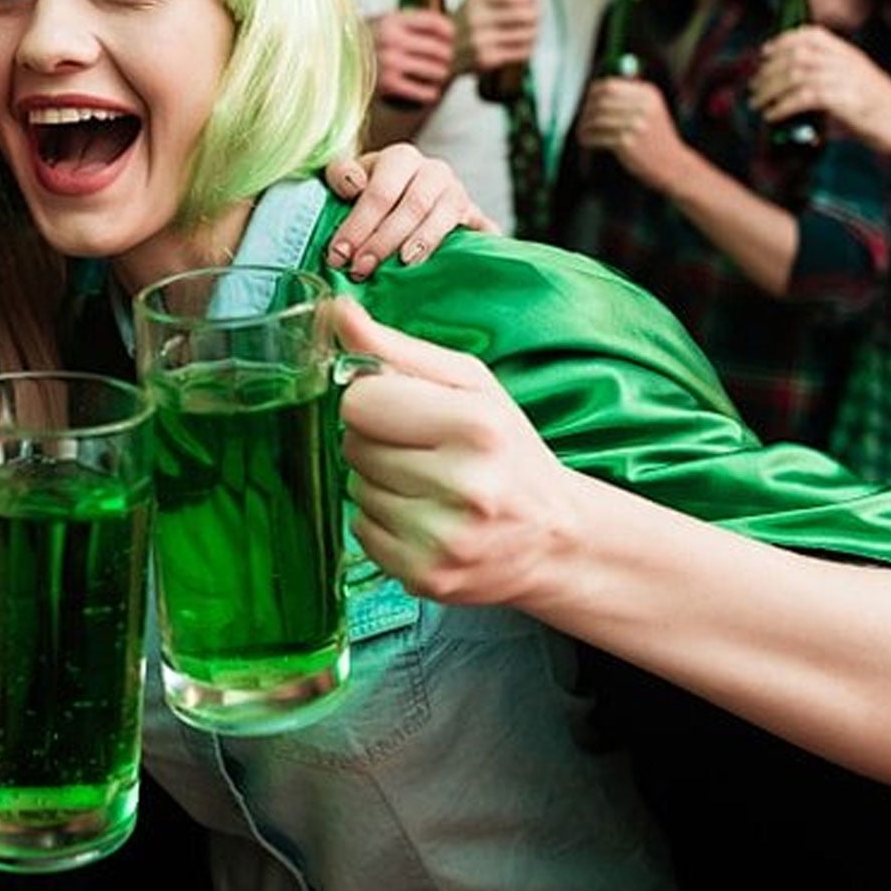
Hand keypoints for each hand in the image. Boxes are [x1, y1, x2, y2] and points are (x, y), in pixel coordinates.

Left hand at [324, 143, 495, 276]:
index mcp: (401, 158)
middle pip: (413, 206)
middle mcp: (434, 171)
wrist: (409, 194)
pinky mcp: (475, 216)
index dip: (358, 225)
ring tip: (403, 265)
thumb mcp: (350, 178)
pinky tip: (461, 263)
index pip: (380, 192)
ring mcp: (457, 193)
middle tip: (361, 269)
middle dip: (384, 241)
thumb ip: (341, 174)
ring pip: (444, 216)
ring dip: (422, 243)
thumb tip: (352, 184)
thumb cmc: (372, 190)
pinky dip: (475, 244)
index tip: (339, 255)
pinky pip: (481, 229)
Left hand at [332, 299, 582, 605]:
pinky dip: (381, 522)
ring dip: (380, 483)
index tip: (404, 411)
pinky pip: (360, 532)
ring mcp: (443, 539)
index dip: (374, 402)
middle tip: (423, 450)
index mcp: (476, 427)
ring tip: (428, 484)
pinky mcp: (425, 577)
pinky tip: (422, 517)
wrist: (554, 537)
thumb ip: (396, 349)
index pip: (361, 403)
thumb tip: (336, 313)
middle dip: (378, 441)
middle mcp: (463, 487)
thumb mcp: (468, 384)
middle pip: (353, 446)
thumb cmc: (509, 450)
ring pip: (354, 490)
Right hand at [370, 8, 456, 106]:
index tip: (449, 37)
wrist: (335, 64)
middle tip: (444, 60)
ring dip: (441, 74)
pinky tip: (430, 91)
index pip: (433, 22)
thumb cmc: (362, 43)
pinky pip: (424, 91)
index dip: (447, 31)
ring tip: (438, 74)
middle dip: (446, 56)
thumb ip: (407, 22)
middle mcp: (392, 40)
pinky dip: (431, 92)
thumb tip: (443, 29)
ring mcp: (391, 63)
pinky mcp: (389, 85)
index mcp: (392, 21)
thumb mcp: (381, 22)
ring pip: (436, 70)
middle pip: (439, 49)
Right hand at [452, 0, 539, 74]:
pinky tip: (525, 45)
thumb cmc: (464, 22)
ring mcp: (482, 41)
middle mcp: (477, 20)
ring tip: (532, 31)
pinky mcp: (487, 60)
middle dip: (536, 14)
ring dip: (534, 32)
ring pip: (526, 35)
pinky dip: (527, 48)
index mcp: (474, 1)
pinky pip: (520, 52)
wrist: (443, 56)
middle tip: (537, 15)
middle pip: (523, 15)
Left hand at [576, 75, 689, 192]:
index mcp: (648, 94)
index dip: (593, 94)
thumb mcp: (651, 109)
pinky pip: (598, 136)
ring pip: (597, 118)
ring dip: (585, 125)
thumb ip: (629, 96)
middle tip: (583, 120)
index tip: (588, 104)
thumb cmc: (656, 137)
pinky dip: (588, 137)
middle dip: (587, 110)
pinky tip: (586, 140)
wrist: (673, 163)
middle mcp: (642, 106)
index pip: (609, 86)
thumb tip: (597, 88)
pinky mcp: (627, 142)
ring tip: (582, 132)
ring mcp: (635, 124)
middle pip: (601, 101)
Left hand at [752, 25, 890, 153]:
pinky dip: (782, 107)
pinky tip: (771, 116)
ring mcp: (845, 78)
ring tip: (756, 103)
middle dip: (768, 71)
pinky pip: (803, 98)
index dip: (784, 40)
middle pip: (795, 55)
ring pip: (795, 75)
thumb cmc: (881, 110)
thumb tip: (796, 88)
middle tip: (752, 87)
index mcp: (848, 54)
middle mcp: (845, 61)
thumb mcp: (856, 84)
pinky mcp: (843, 100)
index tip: (765, 53)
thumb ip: (831, 79)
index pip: (811, 35)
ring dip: (769, 89)